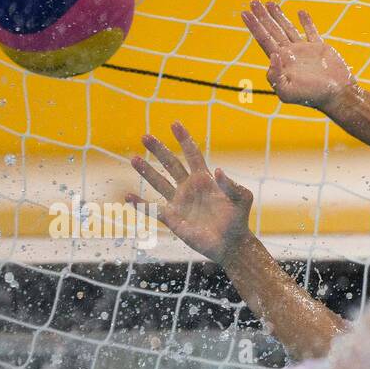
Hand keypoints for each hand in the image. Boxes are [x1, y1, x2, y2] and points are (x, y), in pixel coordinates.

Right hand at [127, 122, 252, 264]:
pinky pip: (153, 210)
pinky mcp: (173, 219)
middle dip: (159, 150)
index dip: (184, 139)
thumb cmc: (238, 220)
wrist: (231, 244)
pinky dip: (141, 205)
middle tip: (145, 136)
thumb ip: (232, 185)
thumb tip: (218, 171)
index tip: (174, 124)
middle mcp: (189, 188)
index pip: (192, 154)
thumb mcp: (242, 199)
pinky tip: (128, 197)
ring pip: (159, 183)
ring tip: (134, 158)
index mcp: (204, 180)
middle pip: (171, 164)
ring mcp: (179, 203)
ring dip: (146, 171)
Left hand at [241, 1, 353, 108]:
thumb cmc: (312, 96)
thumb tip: (273, 55)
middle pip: (272, 31)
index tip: (245, 13)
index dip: (254, 26)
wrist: (337, 95)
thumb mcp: (287, 91)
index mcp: (281, 62)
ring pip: (288, 28)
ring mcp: (304, 50)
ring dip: (279, 16)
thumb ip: (275, 76)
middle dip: (262, 17)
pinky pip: (311, 31)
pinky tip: (301, 12)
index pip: (264, 40)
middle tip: (253, 2)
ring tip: (270, 3)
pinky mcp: (319, 48)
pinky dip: (306, 21)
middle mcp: (290, 54)